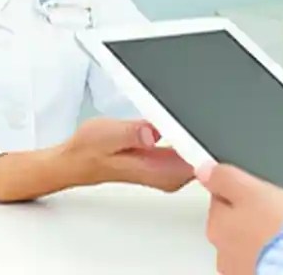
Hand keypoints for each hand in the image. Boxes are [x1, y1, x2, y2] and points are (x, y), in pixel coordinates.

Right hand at [59, 118, 193, 192]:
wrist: (79, 158)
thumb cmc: (90, 149)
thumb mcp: (107, 134)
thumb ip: (131, 133)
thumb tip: (152, 133)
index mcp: (159, 172)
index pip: (199, 159)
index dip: (204, 138)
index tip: (200, 119)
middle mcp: (169, 175)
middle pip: (203, 154)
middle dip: (201, 129)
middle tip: (191, 106)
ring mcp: (171, 170)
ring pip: (197, 149)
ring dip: (193, 128)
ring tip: (180, 110)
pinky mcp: (169, 161)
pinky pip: (188, 146)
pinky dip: (185, 131)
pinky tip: (173, 119)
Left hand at [198, 163, 282, 274]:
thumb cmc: (276, 230)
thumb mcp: (250, 189)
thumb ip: (224, 177)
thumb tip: (204, 170)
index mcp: (216, 223)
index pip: (219, 197)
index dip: (241, 189)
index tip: (257, 190)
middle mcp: (222, 248)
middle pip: (234, 221)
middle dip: (252, 213)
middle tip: (275, 209)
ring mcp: (238, 265)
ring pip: (248, 240)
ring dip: (262, 233)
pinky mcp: (255, 273)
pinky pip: (261, 256)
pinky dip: (270, 251)